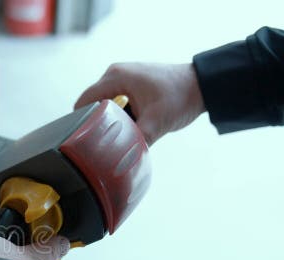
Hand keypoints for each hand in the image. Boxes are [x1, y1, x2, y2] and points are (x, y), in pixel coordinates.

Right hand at [75, 63, 205, 144]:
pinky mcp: (132, 84)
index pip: (84, 102)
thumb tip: (122, 161)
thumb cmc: (181, 96)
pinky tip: (125, 129)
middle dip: (94, 123)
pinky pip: (116, 102)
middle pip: (92, 104)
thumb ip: (136, 141)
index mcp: (115, 77)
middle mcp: (115, 74)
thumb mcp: (157, 123)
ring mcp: (123, 77)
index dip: (79, 122)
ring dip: (108, 120)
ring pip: (104, 104)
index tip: (81, 141)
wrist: (204, 84)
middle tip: (97, 144)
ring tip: (112, 138)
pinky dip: (118, 115)